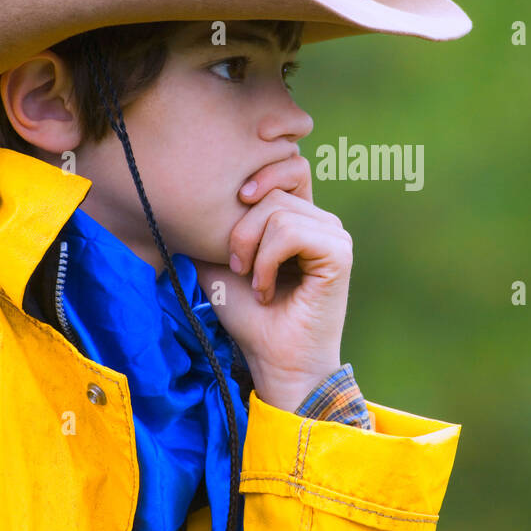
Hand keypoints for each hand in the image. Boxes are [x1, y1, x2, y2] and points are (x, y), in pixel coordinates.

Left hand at [191, 153, 352, 413]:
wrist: (275, 361)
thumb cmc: (251, 318)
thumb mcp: (222, 262)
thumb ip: (218, 226)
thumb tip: (191, 192)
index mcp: (301, 218)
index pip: (284, 169)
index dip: (258, 175)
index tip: (235, 201)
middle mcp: (322, 221)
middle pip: (272, 192)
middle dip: (241, 230)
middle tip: (238, 268)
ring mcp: (335, 235)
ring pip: (278, 211)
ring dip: (253, 251)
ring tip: (257, 284)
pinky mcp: (339, 252)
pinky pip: (290, 232)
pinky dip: (267, 262)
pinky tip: (268, 290)